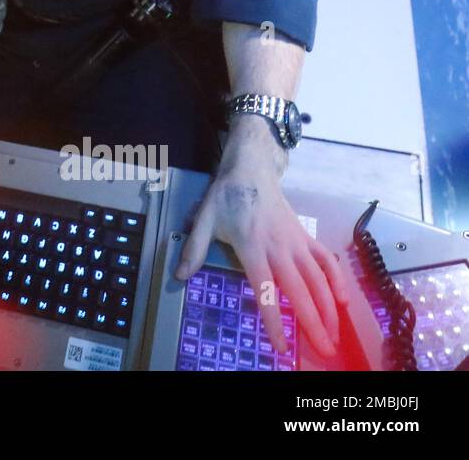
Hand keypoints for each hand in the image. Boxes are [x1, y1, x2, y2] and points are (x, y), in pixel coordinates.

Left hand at [174, 123, 349, 357]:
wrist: (251, 170)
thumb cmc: (226, 198)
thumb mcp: (203, 220)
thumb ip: (194, 249)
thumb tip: (179, 276)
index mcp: (252, 247)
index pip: (266, 290)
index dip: (275, 320)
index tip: (282, 346)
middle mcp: (279, 248)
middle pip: (300, 291)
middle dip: (313, 324)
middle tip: (324, 352)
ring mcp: (297, 242)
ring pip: (318, 280)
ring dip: (329, 310)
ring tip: (334, 336)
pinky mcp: (306, 237)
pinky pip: (327, 261)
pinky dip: (337, 280)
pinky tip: (343, 301)